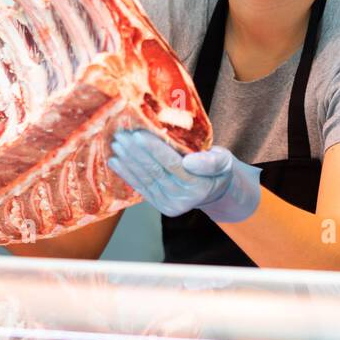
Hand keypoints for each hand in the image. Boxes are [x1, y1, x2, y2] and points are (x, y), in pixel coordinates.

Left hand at [107, 131, 260, 222]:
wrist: (214, 190)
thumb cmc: (218, 168)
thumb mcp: (224, 160)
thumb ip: (211, 161)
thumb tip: (189, 161)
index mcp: (198, 186)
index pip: (172, 164)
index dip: (154, 149)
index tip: (138, 134)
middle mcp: (183, 199)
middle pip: (155, 171)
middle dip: (135, 152)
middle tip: (121, 134)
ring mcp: (170, 205)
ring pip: (145, 179)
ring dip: (128, 161)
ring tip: (116, 144)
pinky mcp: (160, 206)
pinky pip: (141, 188)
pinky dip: (127, 174)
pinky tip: (115, 161)